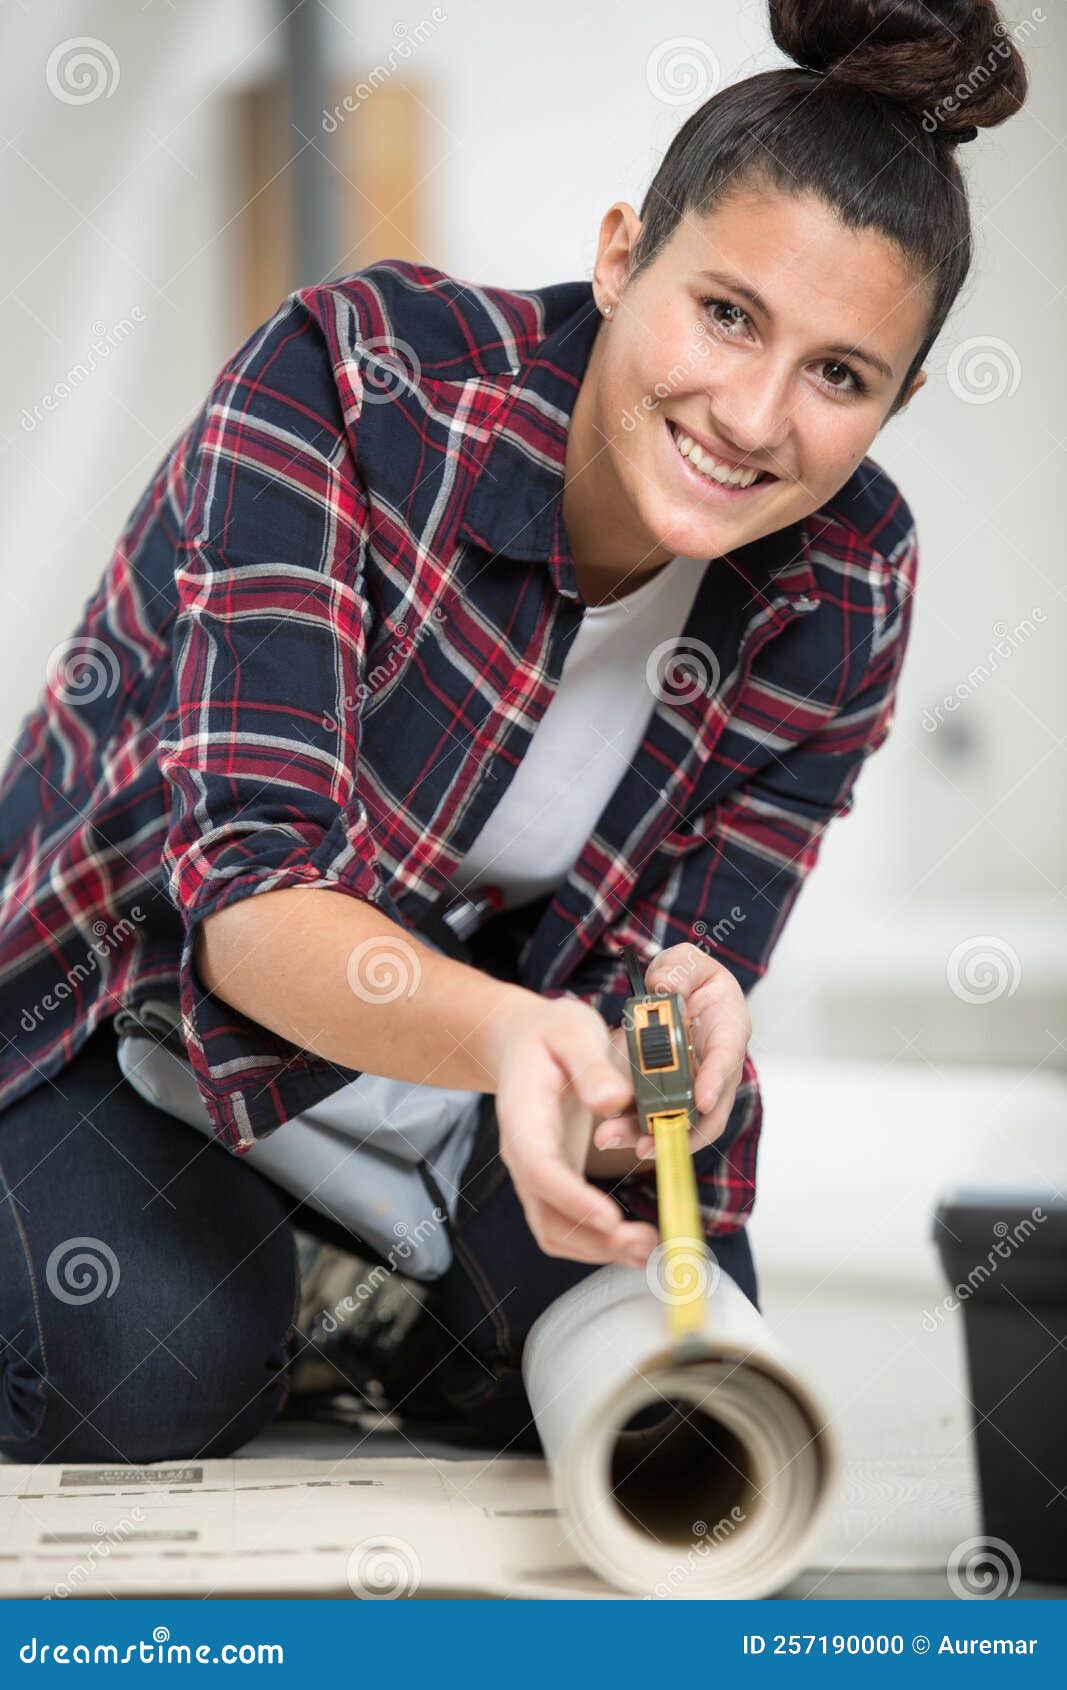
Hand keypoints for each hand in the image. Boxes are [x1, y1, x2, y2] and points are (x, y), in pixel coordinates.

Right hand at [489, 996, 659, 1266]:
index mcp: (524, 1116)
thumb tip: (613, 1101)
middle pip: (547, 1214)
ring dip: (598, 1249)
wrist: (524, 1041)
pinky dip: (598, 1242)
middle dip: (593, 1238)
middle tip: (644, 1242)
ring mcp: (537, 1173)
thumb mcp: (571, 1030)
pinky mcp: (555, 1180)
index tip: (609, 1218)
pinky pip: (568, 1225)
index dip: (572, 1198)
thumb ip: (590, 1063)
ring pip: (555, 1230)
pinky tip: (634, 1243)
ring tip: (647, 1250)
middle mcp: (524, 1154)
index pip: (540, 1168)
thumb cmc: (549, 1033)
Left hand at [592, 943, 750, 1159]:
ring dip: (652, 1136)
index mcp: (728, 1028)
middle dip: (681, 1127)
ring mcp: (696, 1086)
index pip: (726, 1056)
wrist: (672, 994)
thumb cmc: (687, 978)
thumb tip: (664, 986)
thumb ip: (678, 970)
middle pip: (708, 1108)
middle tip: (650, 1140)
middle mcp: (717, 1066)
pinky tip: (613, 1137)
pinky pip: (659, 1120)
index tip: (701, 1101)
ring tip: (618, 1141)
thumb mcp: (685, 963)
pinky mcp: (671, 1097)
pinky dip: (638, 1131)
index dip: (715, 1079)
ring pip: (683, 1122)